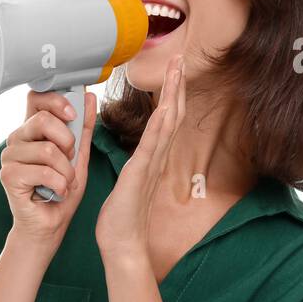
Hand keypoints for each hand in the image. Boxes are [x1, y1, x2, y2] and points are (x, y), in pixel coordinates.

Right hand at [0, 89, 95, 247]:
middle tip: (69, 161)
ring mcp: (9, 157)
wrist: (50, 225)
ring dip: (65, 171)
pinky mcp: (8, 176)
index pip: (36, 97)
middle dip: (67, 142)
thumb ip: (83, 127)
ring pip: (47, 150)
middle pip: (43, 119)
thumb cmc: (60, 191)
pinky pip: (43, 171)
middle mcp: (17, 139)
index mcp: (32, 129)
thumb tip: (90, 97)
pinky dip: (59, 184)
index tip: (72, 115)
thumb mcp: (79, 156)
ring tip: (63, 183)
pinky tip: (56, 192)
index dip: (56, 101)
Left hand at [95, 55, 185, 263]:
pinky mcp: (141, 174)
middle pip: (172, 114)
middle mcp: (156, 158)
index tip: (172, 70)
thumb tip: (138, 157)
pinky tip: (165, 107)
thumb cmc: (122, 217)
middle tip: (180, 57)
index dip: (170, 94)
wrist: (123, 244)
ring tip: (176, 68)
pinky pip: (153, 145)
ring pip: (167, 123)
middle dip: (176, 85)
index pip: (164, 120)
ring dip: (172, 94)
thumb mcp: (128, 182)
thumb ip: (136, 166)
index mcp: (151, 158)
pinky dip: (160, 125)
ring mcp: (151, 165)